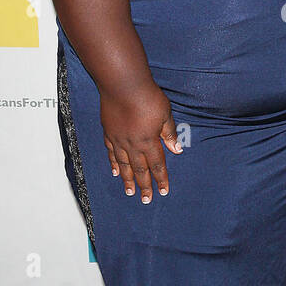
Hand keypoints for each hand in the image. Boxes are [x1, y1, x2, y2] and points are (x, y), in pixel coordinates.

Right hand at [99, 82, 181, 201]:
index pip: (157, 165)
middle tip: (146, 200)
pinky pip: (111, 153)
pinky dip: (114, 164)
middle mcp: (133, 145)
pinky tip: (115, 172)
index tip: (163, 191)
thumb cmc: (147, 96)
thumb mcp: (165, 114)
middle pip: (140, 169)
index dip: (161, 179)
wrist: (122, 84)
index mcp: (149, 141)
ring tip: (130, 192)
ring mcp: (118, 140)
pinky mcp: (108, 133)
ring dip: (128, 180)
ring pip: (124, 165)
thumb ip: (169, 133)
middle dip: (144, 186)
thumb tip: (177, 150)